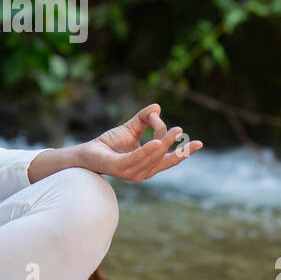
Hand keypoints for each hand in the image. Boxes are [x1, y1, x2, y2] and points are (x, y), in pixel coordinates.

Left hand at [78, 102, 202, 180]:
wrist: (87, 152)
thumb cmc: (110, 143)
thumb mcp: (131, 128)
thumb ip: (144, 118)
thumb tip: (158, 107)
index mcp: (148, 165)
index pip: (171, 160)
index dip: (186, 153)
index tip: (193, 139)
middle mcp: (143, 172)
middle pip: (162, 157)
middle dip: (172, 143)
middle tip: (180, 129)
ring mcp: (131, 172)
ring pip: (152, 157)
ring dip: (164, 143)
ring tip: (174, 130)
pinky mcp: (119, 167)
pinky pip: (136, 158)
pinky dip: (147, 151)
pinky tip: (156, 142)